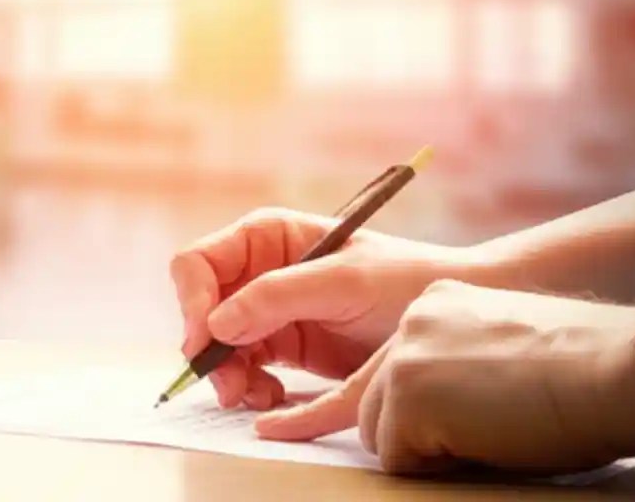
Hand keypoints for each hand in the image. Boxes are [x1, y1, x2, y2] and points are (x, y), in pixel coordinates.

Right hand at [170, 208, 474, 409]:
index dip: (192, 301)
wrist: (443, 316)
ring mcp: (267, 310)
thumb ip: (278, 297)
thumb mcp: (344, 282)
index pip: (199, 263)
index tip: (203, 341)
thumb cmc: (404, 280)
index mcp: (266, 237)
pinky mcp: (282, 345)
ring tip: (256, 396)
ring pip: (218, 344)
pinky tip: (272, 397)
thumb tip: (215, 324)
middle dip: (210, 349)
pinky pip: (244, 367)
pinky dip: (249, 386)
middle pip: (201, 309)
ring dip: (228, 374)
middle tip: (230, 385)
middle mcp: (258, 270)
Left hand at [255, 280, 634, 474]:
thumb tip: (435, 409)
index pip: (389, 363)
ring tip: (489, 430)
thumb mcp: (500, 347)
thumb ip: (455, 361)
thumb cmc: (578, 372)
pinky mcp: (405, 395)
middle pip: (373, 401)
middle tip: (474, 432)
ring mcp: (402, 356)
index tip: (344, 420)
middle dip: (411, 431)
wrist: (608, 367)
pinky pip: (397, 457)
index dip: (390, 401)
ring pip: (380, 432)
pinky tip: (482, 439)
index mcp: (435, 305)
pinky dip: (436, 463)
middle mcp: (410, 322)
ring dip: (424, 448)